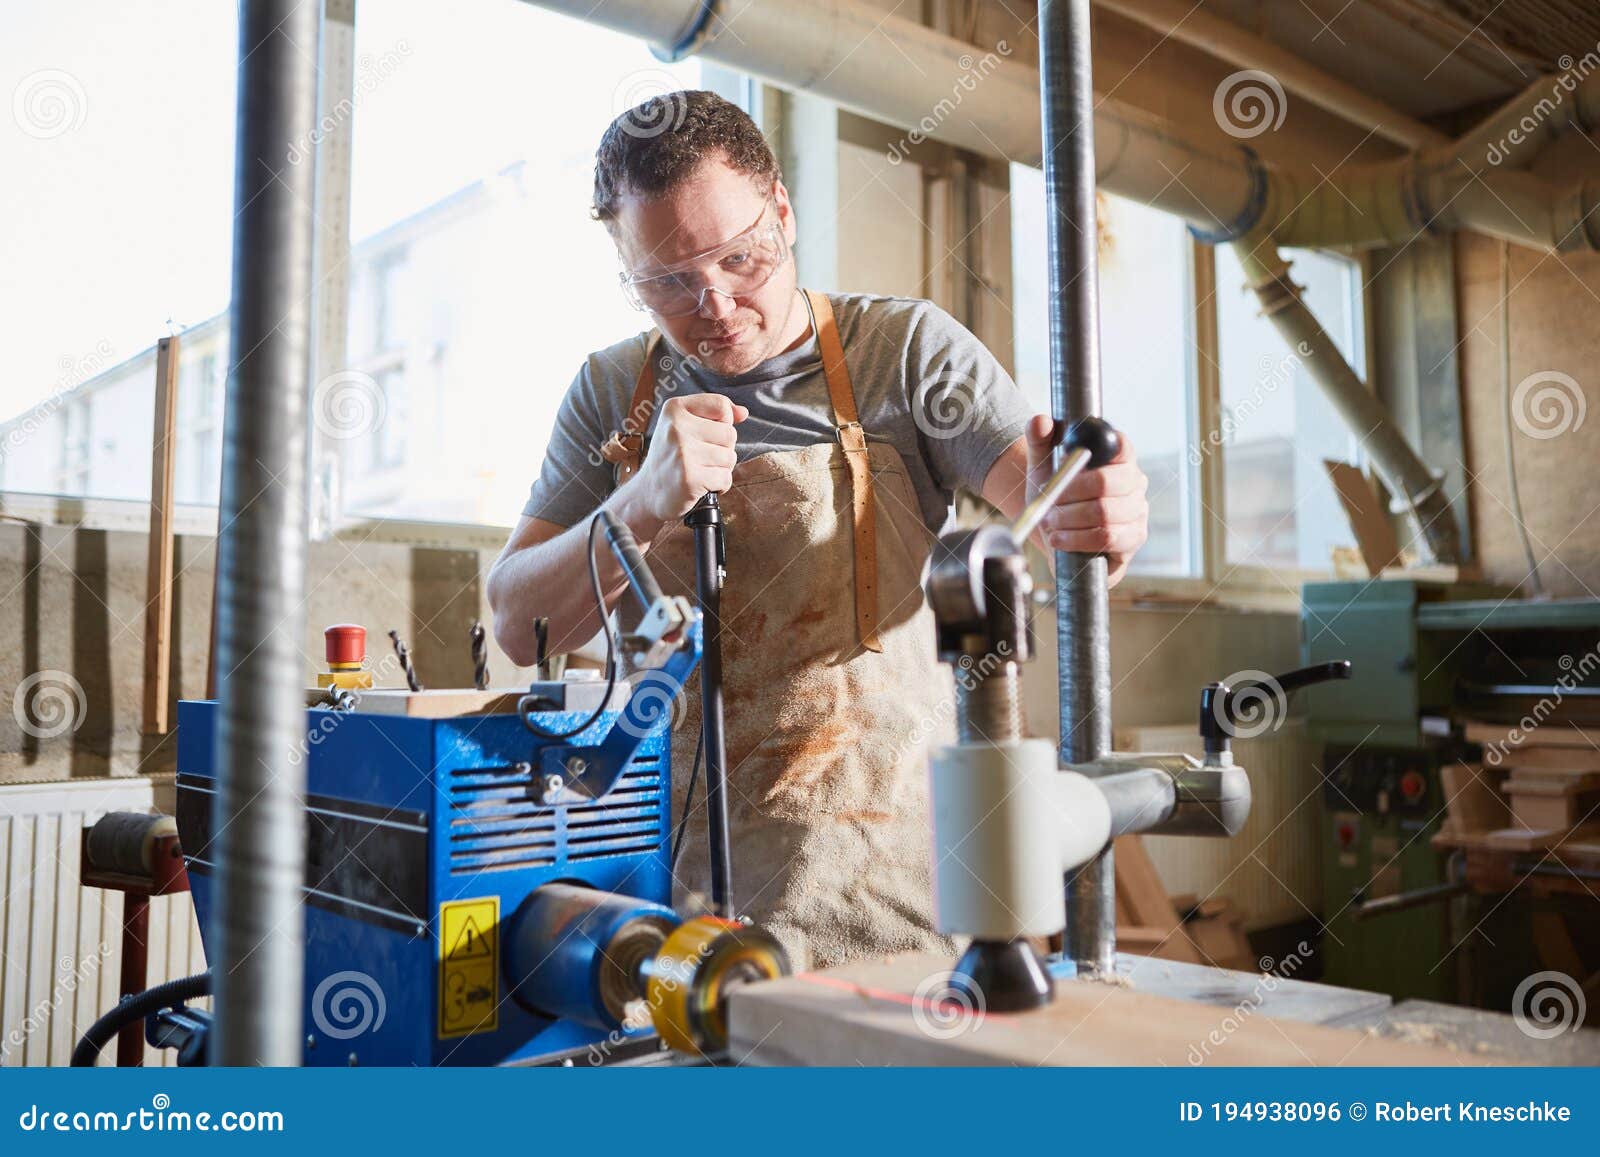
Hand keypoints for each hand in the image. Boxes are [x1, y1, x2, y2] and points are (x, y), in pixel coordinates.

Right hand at [630, 393, 746, 524]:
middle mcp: (676, 428)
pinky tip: (701, 484)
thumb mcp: (684, 426)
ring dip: (721, 469)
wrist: (648, 493)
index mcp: (674, 409)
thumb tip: (743, 412)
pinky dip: (719, 485)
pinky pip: (725, 478)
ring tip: (700, 471)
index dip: (724, 422)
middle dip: (723, 449)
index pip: (721, 406)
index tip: (709, 435)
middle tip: (701, 458)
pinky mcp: (690, 478)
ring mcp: (683, 453)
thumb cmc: (671, 458)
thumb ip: (714, 414)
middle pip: (730, 434)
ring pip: (730, 457)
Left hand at [1024, 414, 1148, 586]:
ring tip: (1049, 521)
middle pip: (1106, 482)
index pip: (1119, 445)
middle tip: (1046, 501)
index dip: (1096, 451)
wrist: (1056, 530)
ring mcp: (1137, 510)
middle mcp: (1134, 481)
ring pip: (1104, 513)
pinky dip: (1077, 539)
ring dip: (1068, 518)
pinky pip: (1108, 538)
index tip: (1066, 459)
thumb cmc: (1054, 492)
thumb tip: (1040, 421)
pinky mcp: (1133, 538)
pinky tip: (1059, 538)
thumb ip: (1040, 440)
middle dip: (1068, 493)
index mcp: (1118, 457)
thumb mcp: (1042, 465)